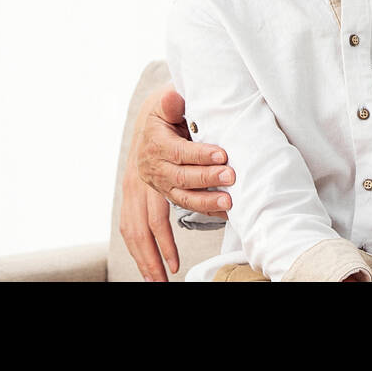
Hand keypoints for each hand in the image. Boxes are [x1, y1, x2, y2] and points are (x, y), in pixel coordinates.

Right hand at [119, 84, 236, 280]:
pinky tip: (158, 273)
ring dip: (164, 244)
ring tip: (175, 266)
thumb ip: (172, 101)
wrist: (148, 123)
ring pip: (151, 220)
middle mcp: (148, 170)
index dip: (201, 156)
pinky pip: (142, 231)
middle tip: (229, 195)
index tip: (223, 157)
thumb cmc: (165, 114)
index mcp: (155, 144)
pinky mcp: (145, 203)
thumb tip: (175, 97)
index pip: (180, 153)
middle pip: (175, 184)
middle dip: (203, 191)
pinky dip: (150, 252)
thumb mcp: (168, 101)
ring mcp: (145, 190)